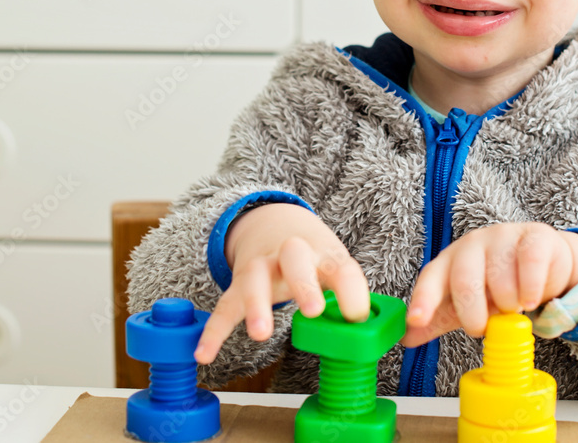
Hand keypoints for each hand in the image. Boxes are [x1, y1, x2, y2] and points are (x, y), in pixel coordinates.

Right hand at [194, 203, 369, 364]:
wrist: (273, 223)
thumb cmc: (313, 257)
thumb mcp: (335, 265)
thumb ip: (350, 296)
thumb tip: (372, 333)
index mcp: (325, 253)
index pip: (343, 267)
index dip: (352, 291)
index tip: (357, 316)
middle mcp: (292, 255)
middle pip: (296, 262)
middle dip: (304, 285)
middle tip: (312, 311)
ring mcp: (262, 267)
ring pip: (255, 279)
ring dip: (258, 306)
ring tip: (261, 334)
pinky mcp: (238, 284)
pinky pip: (223, 307)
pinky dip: (212, 331)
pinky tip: (204, 354)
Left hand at [402, 223, 577, 346]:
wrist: (543, 264)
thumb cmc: (497, 285)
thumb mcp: (466, 304)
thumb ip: (438, 318)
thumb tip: (405, 338)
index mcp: (449, 261)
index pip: (430, 277)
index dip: (423, 298)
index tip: (416, 319)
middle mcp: (472, 244)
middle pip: (464, 279)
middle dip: (472, 312)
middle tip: (482, 328)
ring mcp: (503, 237)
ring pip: (499, 276)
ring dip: (507, 303)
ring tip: (512, 308)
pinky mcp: (535, 237)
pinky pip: (530, 263)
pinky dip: (530, 288)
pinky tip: (530, 299)